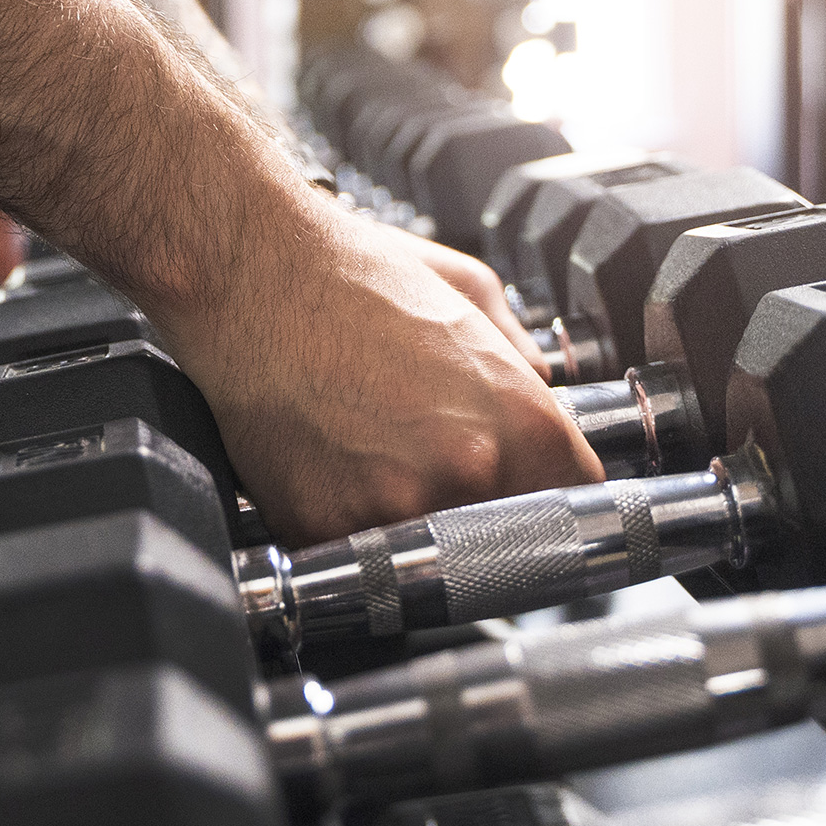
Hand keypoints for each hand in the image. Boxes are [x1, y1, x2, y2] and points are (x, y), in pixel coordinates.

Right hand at [157, 199, 601, 545]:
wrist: (249, 273)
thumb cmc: (351, 272)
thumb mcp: (470, 288)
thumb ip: (521, 351)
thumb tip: (542, 384)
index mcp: (521, 421)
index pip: (576, 502)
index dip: (555, 496)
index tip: (533, 494)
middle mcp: (467, 475)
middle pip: (502, 538)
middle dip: (479, 510)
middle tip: (432, 461)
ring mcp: (393, 509)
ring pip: (423, 553)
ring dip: (407, 520)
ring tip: (370, 452)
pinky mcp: (322, 528)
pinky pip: (349, 552)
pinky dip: (341, 520)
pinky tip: (325, 462)